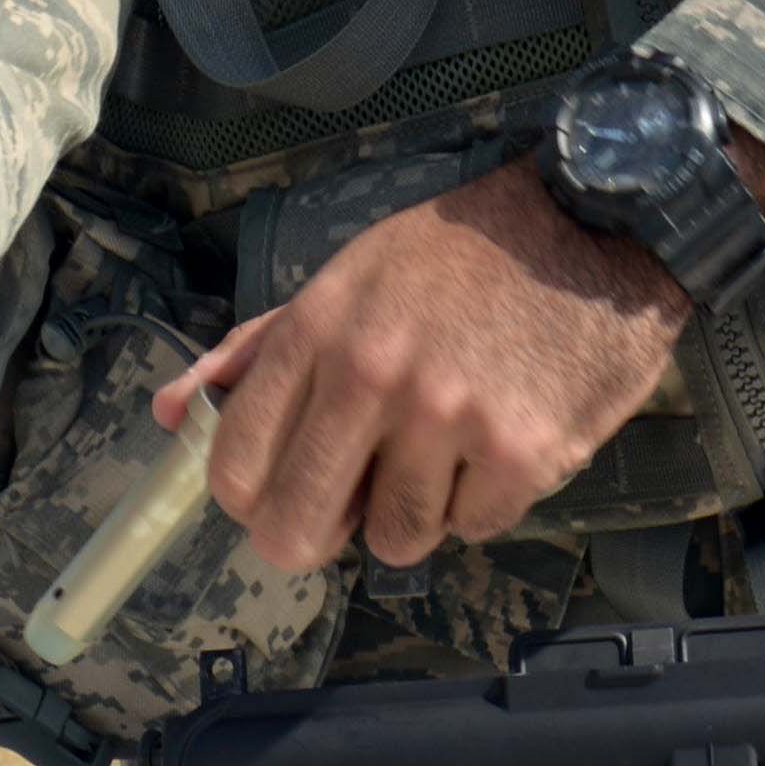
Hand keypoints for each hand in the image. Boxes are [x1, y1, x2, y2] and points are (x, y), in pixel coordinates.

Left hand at [158, 159, 689, 571]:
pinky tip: (500, 439)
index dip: (250, 497)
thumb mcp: (348, 276)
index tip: (279, 489)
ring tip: (444, 449)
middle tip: (354, 504)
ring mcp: (446, 420)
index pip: (234, 465)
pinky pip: (472, 528)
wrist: (593, 224)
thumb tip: (171, 412)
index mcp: (318, 330)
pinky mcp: (519, 455)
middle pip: (296, 528)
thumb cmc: (461, 254)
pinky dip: (484, 500)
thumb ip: (257, 350)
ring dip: (415, 511)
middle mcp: (372, 377)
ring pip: (394, 541)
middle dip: (316, 533)